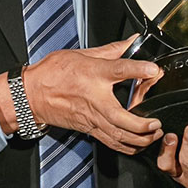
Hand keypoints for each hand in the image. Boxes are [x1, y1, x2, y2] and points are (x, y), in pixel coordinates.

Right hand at [0, 36, 162, 154]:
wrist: (31, 94)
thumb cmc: (53, 73)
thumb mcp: (82, 54)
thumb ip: (112, 49)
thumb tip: (132, 41)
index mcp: (93, 74)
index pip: (119, 70)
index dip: (138, 69)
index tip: (154, 70)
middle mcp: (94, 98)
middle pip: (121, 116)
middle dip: (141, 124)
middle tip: (156, 122)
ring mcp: (91, 117)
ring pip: (117, 135)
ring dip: (138, 139)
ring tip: (153, 135)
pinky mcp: (89, 128)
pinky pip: (110, 142)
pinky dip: (127, 147)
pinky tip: (139, 145)